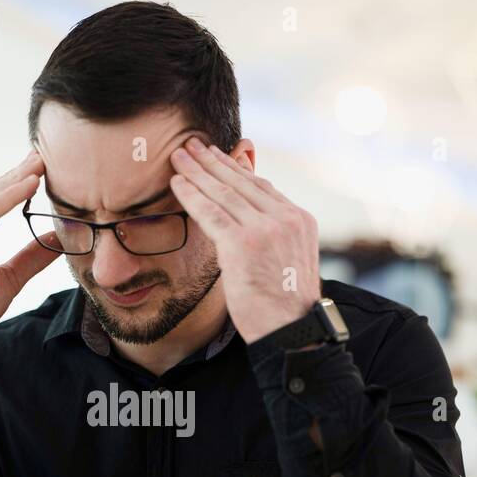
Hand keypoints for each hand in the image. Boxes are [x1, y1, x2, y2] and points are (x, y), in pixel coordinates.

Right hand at [0, 150, 60, 341]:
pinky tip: (27, 187)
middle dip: (15, 174)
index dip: (11, 183)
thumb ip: (30, 257)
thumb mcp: (8, 278)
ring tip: (40, 165)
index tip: (36, 166)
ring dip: (14, 181)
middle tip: (42, 154)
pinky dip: (6, 199)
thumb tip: (58, 238)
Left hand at [168, 137, 320, 343]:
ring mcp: (265, 229)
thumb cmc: (285, 307)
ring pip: (224, 193)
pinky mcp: (243, 244)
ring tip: (179, 156)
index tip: (217, 156)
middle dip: (212, 161)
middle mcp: (285, 218)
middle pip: (241, 182)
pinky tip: (176, 183)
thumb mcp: (288, 262)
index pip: (261, 186)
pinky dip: (191, 196)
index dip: (235, 169)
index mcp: (299, 219)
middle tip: (191, 144)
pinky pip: (211, 213)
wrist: (292, 331)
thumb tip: (251, 228)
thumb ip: (274, 238)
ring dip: (197, 171)